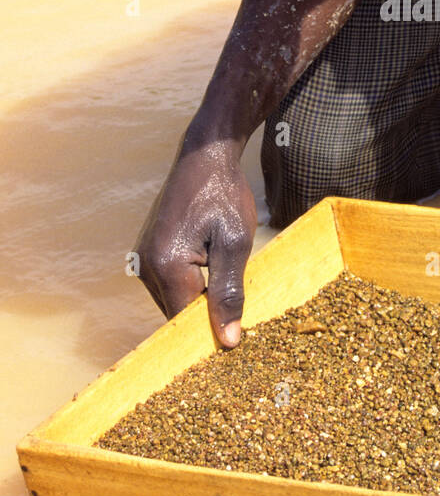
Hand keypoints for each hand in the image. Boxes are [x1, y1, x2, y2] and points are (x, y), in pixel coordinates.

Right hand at [134, 134, 257, 347]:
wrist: (205, 155)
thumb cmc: (224, 194)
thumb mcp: (235, 243)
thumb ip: (229, 292)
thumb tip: (228, 340)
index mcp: (167, 266)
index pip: (184, 322)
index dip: (209, 334)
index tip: (235, 340)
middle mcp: (146, 265)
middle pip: (176, 313)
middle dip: (205, 317)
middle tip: (240, 312)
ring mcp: (143, 257)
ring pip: (173, 299)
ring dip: (198, 300)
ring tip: (228, 286)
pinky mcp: (148, 250)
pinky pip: (169, 282)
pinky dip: (190, 285)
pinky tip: (214, 272)